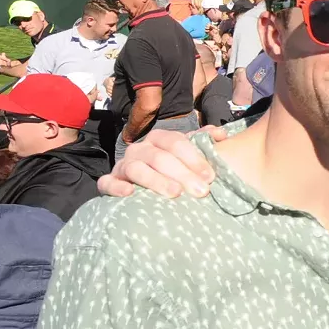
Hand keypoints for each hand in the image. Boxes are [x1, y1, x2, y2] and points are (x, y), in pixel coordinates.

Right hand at [97, 126, 224, 197]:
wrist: (146, 187)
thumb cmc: (174, 170)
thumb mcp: (189, 155)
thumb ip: (203, 143)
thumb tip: (221, 134)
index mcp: (159, 139)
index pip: (175, 142)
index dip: (194, 158)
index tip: (210, 176)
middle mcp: (140, 149)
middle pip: (159, 157)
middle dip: (182, 174)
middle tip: (201, 191)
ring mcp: (123, 165)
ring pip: (136, 169)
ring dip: (156, 181)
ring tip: (175, 194)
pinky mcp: (109, 183)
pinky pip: (107, 183)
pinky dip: (116, 187)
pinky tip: (130, 193)